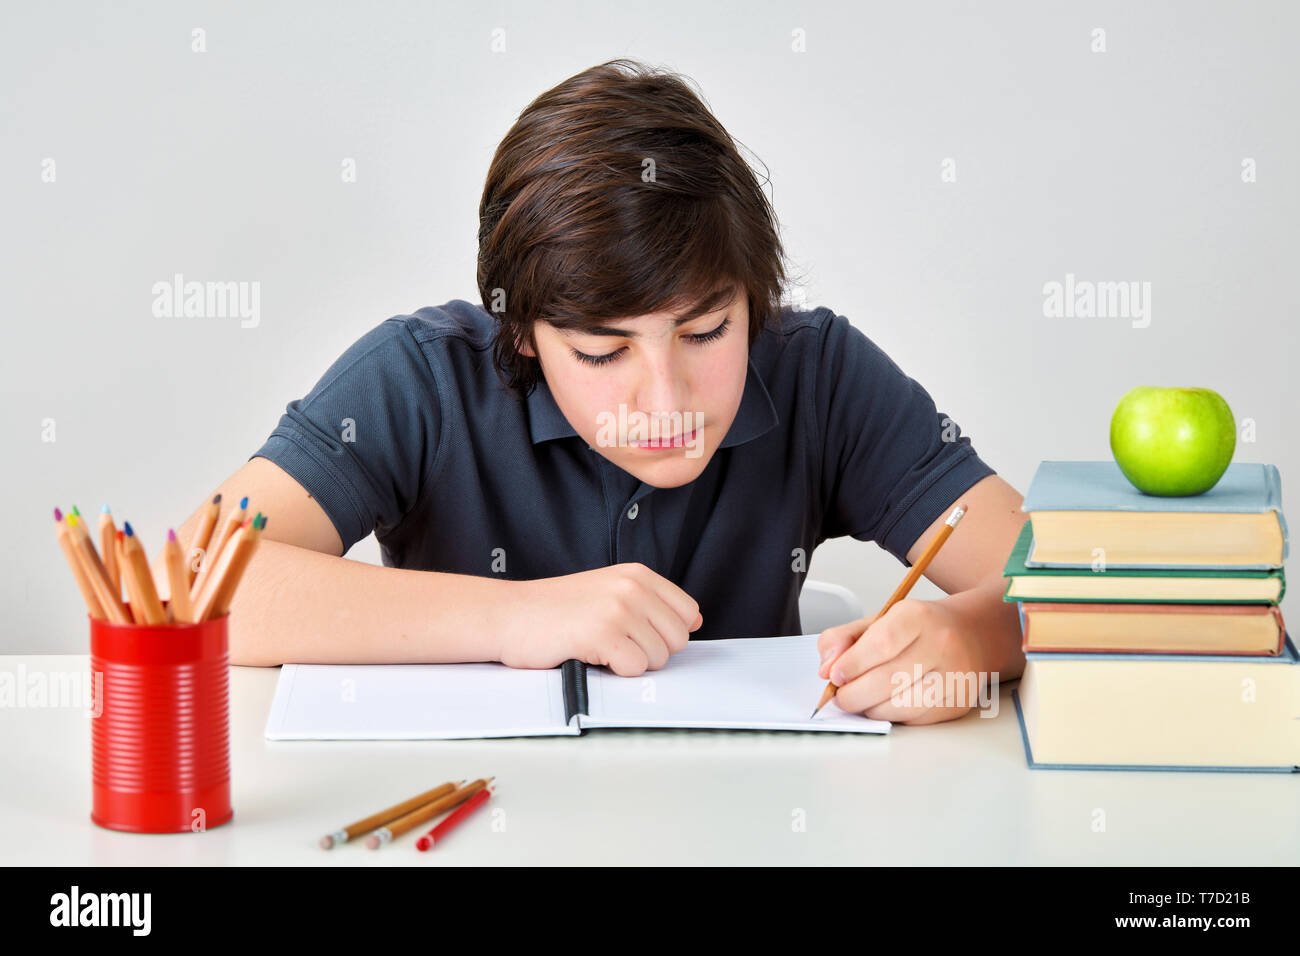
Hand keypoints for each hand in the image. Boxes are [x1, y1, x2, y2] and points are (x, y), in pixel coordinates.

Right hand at [497, 563, 701, 675]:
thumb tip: (694, 621)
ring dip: (630, 663)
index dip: (667, 633)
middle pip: (677, 640)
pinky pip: (635, 669)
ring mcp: (618, 609)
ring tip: (598, 647)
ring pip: (658, 659)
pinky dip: (615, 672)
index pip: (688, 612)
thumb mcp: (608, 591)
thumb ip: (650, 602)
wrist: (508, 615)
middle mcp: (632, 588)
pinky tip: (591, 655)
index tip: (639, 634)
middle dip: (650, 651)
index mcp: (637, 575)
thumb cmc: (554, 610)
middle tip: (614, 643)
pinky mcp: (602, 634)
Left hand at [816, 598, 984, 723]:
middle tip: (841, 696)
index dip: (852, 664)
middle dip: (854, 694)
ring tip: (863, 699)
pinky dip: (892, 716)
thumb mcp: (879, 620)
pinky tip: (886, 703)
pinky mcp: (958, 703)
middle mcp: (942, 644)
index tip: (834, 675)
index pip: (881, 644)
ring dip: (871, 709)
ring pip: (901, 706)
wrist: (969, 634)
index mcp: (919, 616)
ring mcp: (955, 676)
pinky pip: (915, 719)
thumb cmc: (918, 629)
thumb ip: (844, 638)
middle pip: (888, 680)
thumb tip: (826, 667)